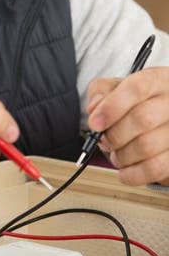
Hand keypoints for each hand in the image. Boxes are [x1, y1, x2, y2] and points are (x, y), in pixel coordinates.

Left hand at [87, 67, 168, 185]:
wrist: (162, 122)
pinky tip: (125, 172)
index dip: (112, 107)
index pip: (137, 88)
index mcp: (158, 80)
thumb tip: (95, 109)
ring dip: (122, 156)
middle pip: (142, 119)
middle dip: (114, 135)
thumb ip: (102, 92)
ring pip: (147, 146)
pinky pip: (156, 168)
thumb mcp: (118, 88)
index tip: (94, 124)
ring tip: (116, 155)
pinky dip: (133, 174)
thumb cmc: (137, 104)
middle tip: (104, 141)